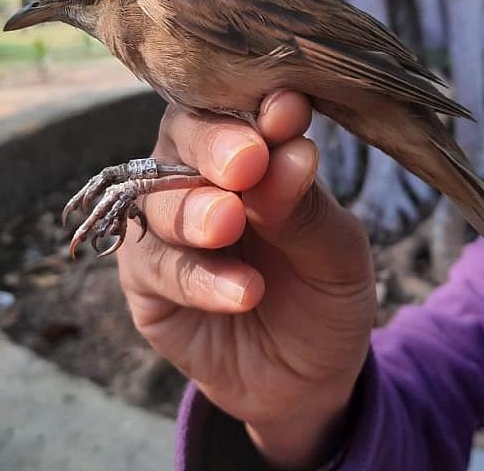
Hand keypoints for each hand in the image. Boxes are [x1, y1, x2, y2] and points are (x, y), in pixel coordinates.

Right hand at [116, 91, 376, 467]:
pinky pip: (159, 267)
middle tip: (247, 161)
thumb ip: (306, 207)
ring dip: (196, 210)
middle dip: (216, 145)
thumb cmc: (324, 294)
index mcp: (251, 148)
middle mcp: (199, 173)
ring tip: (231, 223)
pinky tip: (243, 292)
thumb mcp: (338, 253)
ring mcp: (166, 224)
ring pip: (160, 199)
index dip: (260, 105)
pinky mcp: (145, 279)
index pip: (243, 108)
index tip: (288, 110)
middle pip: (186, 135)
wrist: (308, 378)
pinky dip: (199, 278)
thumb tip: (291, 152)